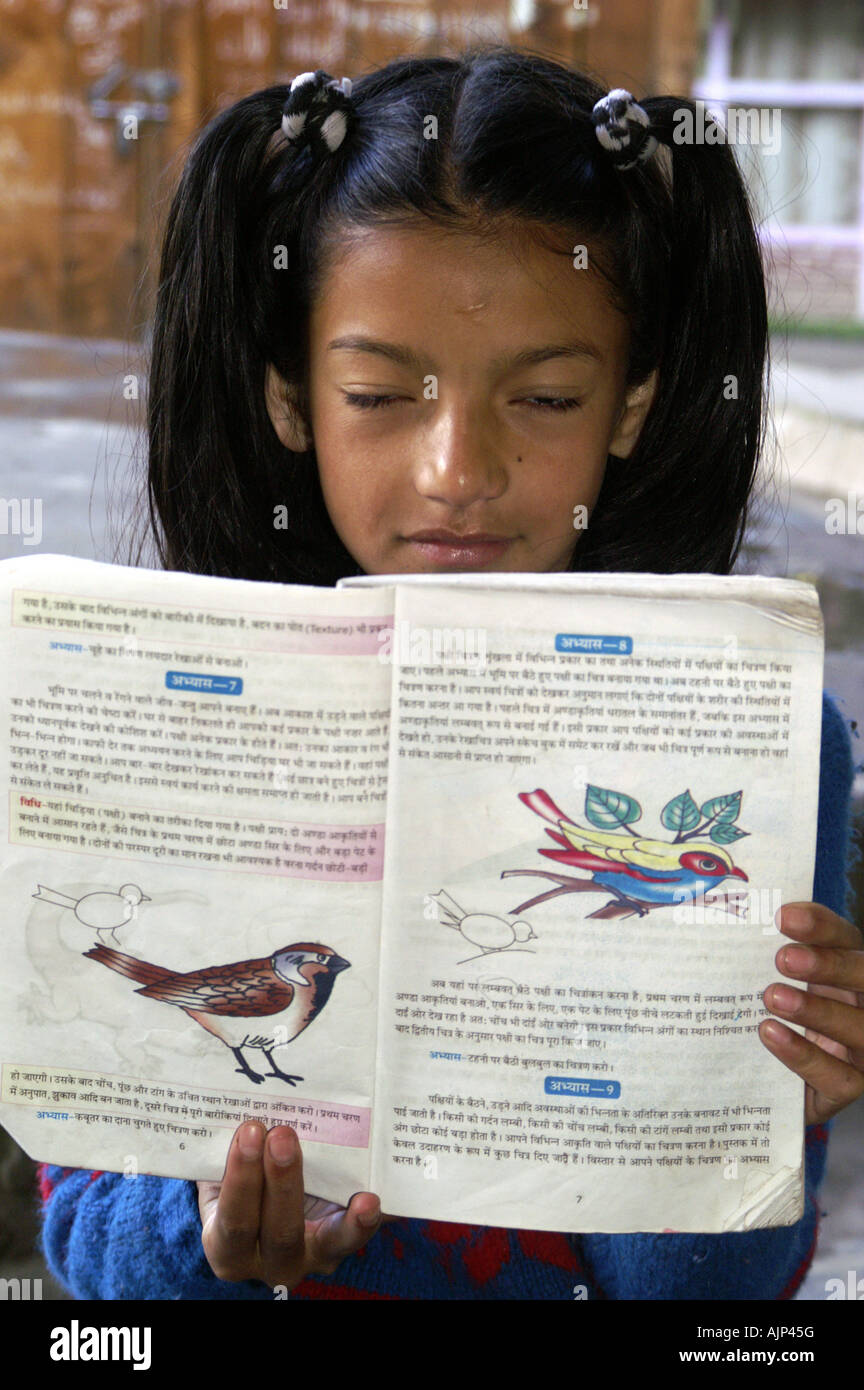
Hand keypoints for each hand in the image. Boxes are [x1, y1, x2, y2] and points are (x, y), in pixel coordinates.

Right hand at [197, 1122, 384, 1290]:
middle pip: (280, 1233)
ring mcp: (310, 1258)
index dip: (241, 1179)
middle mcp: (269, 1263)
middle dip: (283, 1181)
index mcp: (227, 1245)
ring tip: (362, 1195)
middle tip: (283, 1133)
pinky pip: (358, 1235)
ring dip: (347, 1217)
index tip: (250, 1131)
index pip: (233, 1221)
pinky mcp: (341, 1248)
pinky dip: (372, 1219)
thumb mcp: (223, 1172)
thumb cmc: (237, 1180)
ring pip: (330, 1242)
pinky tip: (383, 1201)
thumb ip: (231, 1148)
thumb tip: (248, 1100)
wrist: (257, 1209)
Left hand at [760, 902, 863, 1125]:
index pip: (846, 939)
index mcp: (852, 969)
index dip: (821, 927)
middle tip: (783, 958)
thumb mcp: (782, 980)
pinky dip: (803, 1055)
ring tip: (772, 997)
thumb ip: (777, 953)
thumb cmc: (784, 1013)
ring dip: (816, 1011)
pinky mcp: (848, 1086)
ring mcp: (863, 1049)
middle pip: (863, 979)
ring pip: (858, 1029)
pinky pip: (836, 1076)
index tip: (783, 916)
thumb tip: (749, 921)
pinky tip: (770, 1034)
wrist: (776, 1079)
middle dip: (827, 966)